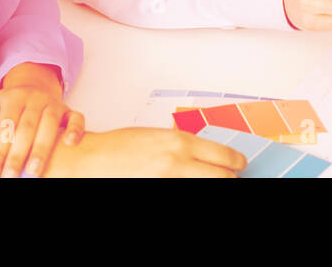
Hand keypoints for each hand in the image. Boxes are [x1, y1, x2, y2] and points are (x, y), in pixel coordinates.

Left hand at [0, 62, 83, 177]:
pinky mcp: (69, 110)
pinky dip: (75, 129)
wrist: (36, 87)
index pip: (5, 126)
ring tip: (34, 172)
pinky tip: (69, 144)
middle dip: (17, 155)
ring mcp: (54, 103)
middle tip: (10, 177)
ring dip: (42, 149)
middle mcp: (35, 98)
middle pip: (26, 128)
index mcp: (14, 97)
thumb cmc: (11, 105)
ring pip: (50, 125)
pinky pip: (77, 118)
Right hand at [43, 128, 247, 177]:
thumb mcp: (159, 137)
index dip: (237, 164)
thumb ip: (183, 146)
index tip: (240, 166)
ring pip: (208, 187)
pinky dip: (191, 190)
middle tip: (231, 178)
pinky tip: (189, 184)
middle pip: (223, 178)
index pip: (225, 157)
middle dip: (229, 179)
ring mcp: (168, 181)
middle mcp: (178, 163)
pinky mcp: (158, 191)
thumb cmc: (120, 147)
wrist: (92, 160)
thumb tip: (205, 156)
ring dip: (211, 184)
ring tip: (211, 181)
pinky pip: (185, 194)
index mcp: (180, 143)